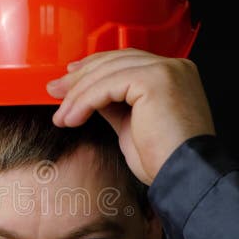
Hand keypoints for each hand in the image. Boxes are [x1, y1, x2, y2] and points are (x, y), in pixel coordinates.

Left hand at [47, 49, 215, 185]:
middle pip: (114, 61)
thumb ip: (114, 105)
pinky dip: (85, 101)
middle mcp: (173, 66)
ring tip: (62, 115)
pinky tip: (73, 118)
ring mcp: (166, 70)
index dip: (94, 68)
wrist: (183, 177)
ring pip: (107, 72)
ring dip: (77, 95)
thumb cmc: (163, 161)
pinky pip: (107, 85)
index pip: (126, 61)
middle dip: (79, 78)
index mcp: (173, 74)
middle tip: (55, 92)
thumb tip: (88, 95)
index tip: (69, 80)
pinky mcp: (155, 80)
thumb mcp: (130, 126)